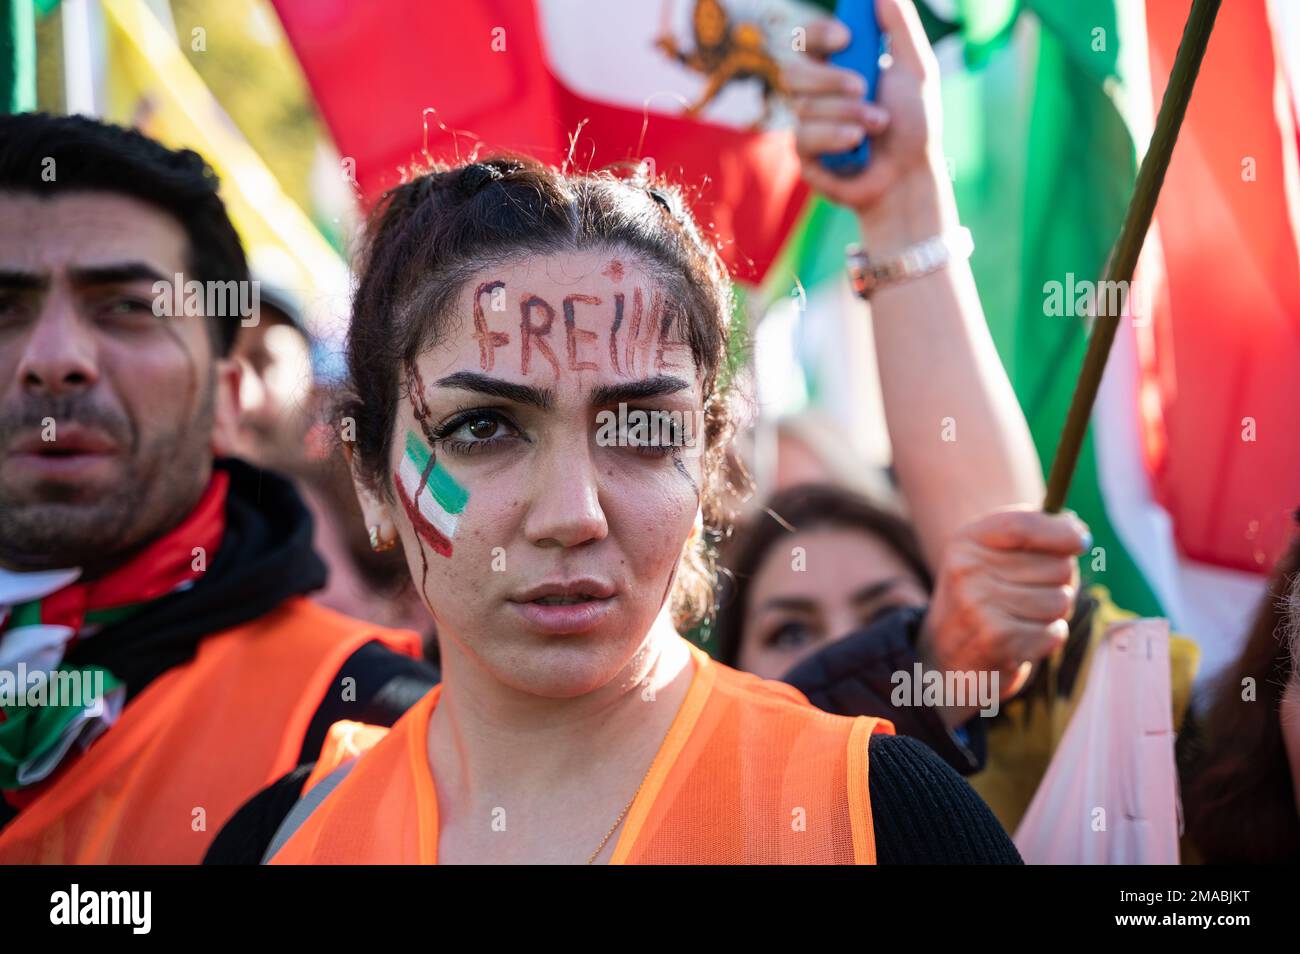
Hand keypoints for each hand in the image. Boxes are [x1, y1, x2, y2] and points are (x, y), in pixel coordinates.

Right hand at [787, 0, 951, 246]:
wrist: (909, 176)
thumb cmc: (914, 125)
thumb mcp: (917, 69)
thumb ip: (900, 26)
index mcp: (837, 67)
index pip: (807, 41)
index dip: (818, 34)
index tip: (845, 37)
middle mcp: (816, 94)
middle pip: (792, 71)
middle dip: (830, 79)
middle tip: (864, 87)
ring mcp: (807, 125)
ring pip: (803, 106)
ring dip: (849, 114)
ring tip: (879, 124)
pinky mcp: (805, 155)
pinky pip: (805, 137)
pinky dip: (836, 137)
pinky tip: (858, 144)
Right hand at [918, 508, 1089, 725]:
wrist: (945, 656)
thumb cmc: (982, 600)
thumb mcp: (990, 556)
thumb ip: (1031, 537)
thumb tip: (1079, 535)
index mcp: (966, 542)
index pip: (1024, 525)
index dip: (1062, 532)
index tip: (1080, 540)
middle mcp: (967, 570)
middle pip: (1056, 565)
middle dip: (1058, 582)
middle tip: (1032, 594)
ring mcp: (979, 605)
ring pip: (1060, 600)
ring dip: (1053, 613)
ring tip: (1024, 617)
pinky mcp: (996, 640)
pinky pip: (1055, 631)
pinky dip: (1047, 638)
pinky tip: (1022, 639)